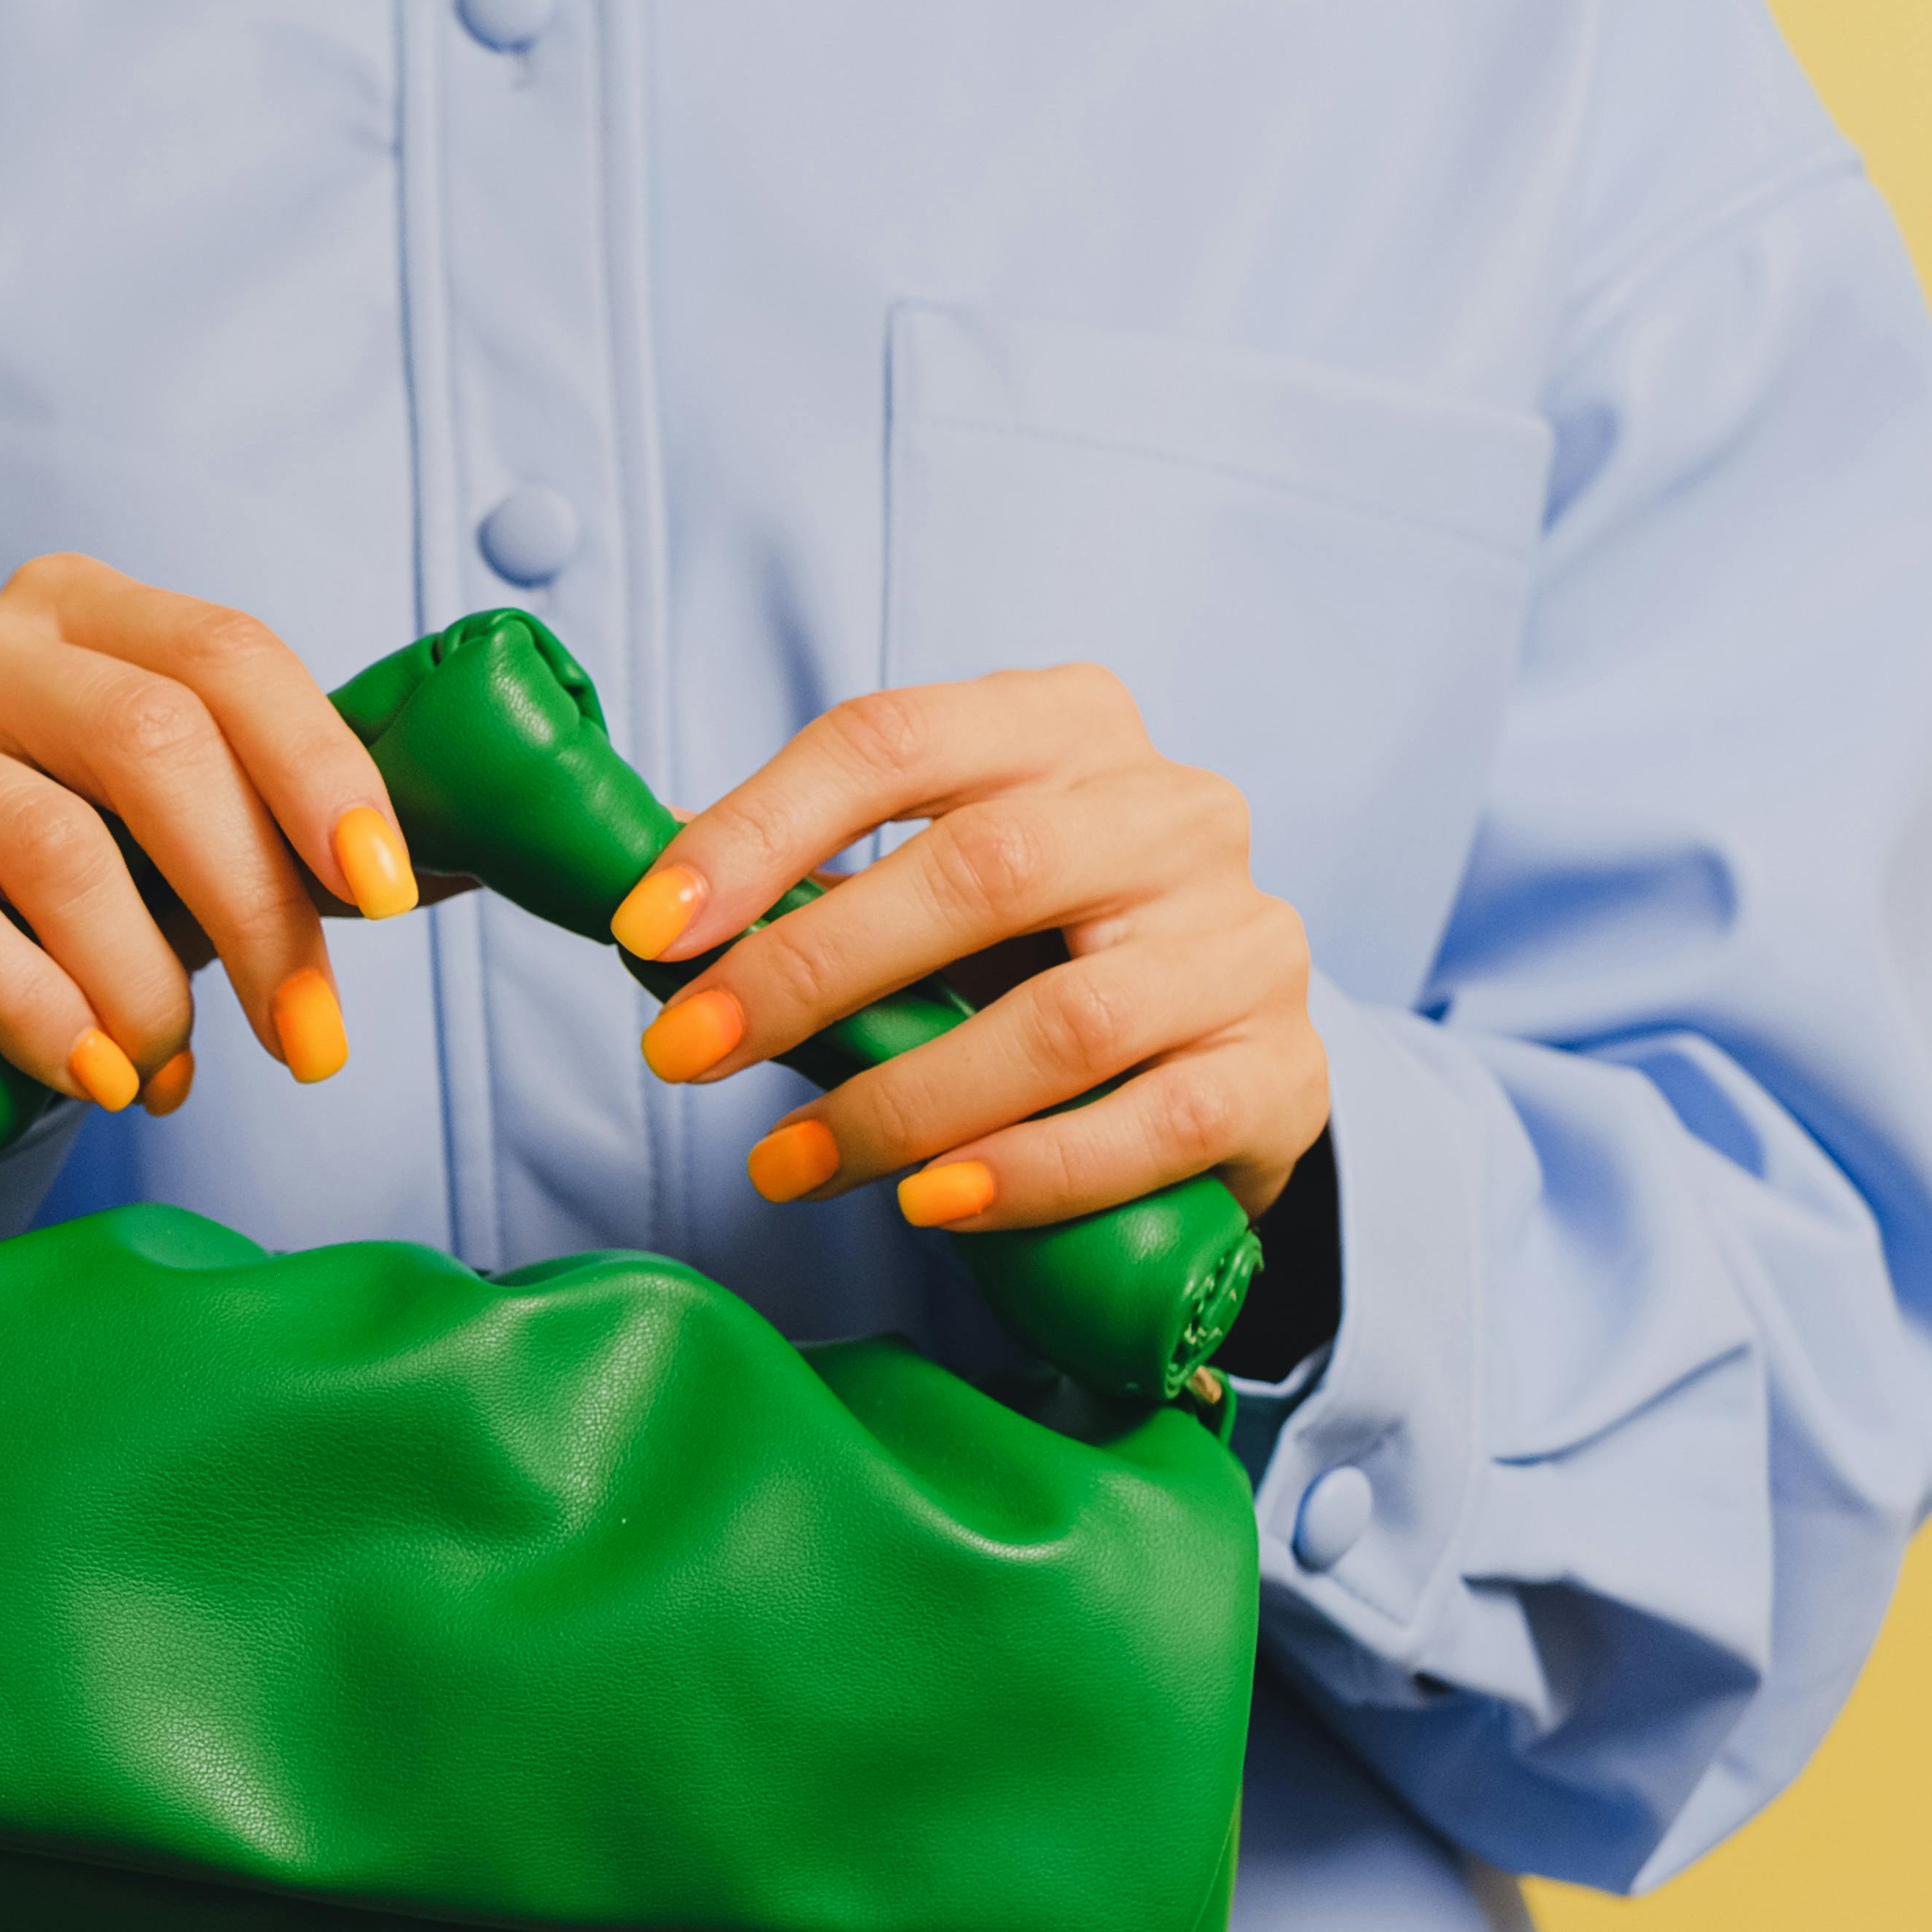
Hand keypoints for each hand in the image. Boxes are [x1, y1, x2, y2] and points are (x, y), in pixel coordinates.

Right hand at [0, 555, 418, 1146]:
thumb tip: (444, 865)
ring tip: (166, 1076)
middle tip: (305, 1042)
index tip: (383, 895)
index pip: (223, 655)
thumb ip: (258, 845)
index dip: (320, 770)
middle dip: (252, 906)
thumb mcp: (137, 858)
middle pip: (149, 740)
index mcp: (66, 612)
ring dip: (139, 983)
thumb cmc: (2, 915)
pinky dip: (31, 1005)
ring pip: (47, 838)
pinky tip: (84, 1074)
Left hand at [610, 666, 1326, 1227]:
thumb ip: (818, 895)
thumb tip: (652, 936)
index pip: (893, 739)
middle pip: (985, 870)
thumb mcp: (931, 895)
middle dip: (809, 968)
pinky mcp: (1284, 1069)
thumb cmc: (1031, 960)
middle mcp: (1174, 810)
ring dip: (900, 1102)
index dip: (757, 829)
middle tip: (682, 1055)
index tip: (647, 927)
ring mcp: (1244, 938)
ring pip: (1064, 1018)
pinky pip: (1154, 1124)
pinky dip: (1027, 1173)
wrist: (1214, 1060)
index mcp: (1064, 726)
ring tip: (783, 1165)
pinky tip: (928, 1205)